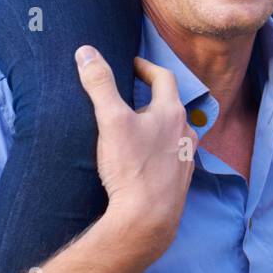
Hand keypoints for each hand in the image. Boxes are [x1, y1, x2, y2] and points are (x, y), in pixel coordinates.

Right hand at [76, 47, 197, 265]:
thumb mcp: (111, 120)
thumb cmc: (131, 168)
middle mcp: (185, 132)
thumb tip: (86, 52)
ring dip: (157, 125)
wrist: (146, 220)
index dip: (146, 68)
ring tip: (135, 127)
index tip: (132, 65)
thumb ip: (99, 84)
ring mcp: (185, 157)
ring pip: (173, 131)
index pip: (163, 77)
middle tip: (130, 95)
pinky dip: (159, 150)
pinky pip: (172, 156)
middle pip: (169, 104)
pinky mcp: (180, 180)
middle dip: (150, 97)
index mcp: (172, 112)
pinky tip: (144, 159)